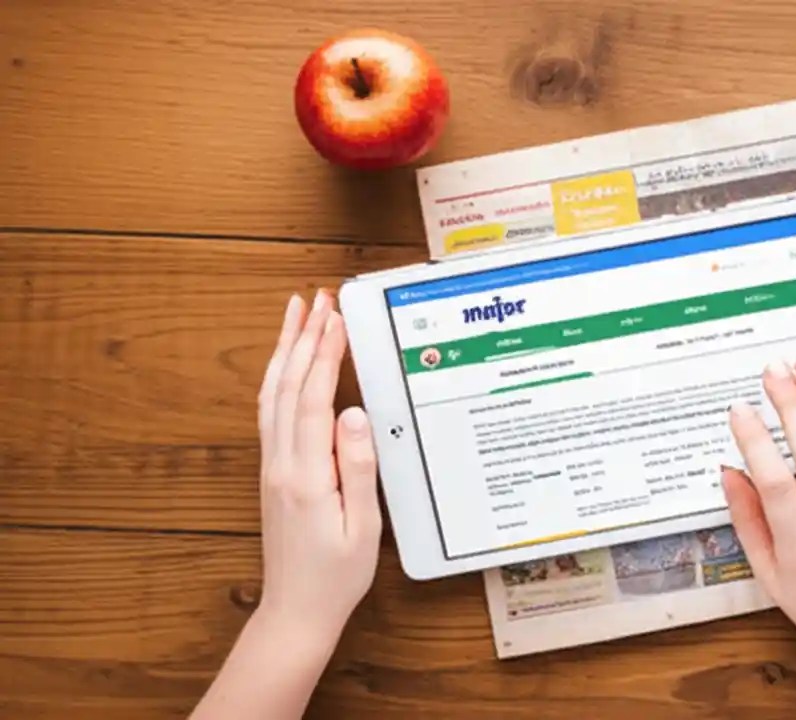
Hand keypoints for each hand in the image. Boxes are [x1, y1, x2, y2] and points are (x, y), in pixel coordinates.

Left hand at [255, 291, 381, 641]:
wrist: (296, 610)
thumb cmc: (336, 576)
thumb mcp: (361, 528)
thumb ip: (358, 469)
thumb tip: (355, 415)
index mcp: (306, 475)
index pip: (312, 399)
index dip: (324, 354)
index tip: (335, 317)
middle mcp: (281, 464)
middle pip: (287, 387)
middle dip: (303, 337)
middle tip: (318, 298)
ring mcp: (272, 467)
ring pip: (272, 395)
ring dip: (285, 351)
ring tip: (295, 314)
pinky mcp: (273, 474)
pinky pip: (271, 413)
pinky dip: (278, 378)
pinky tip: (287, 365)